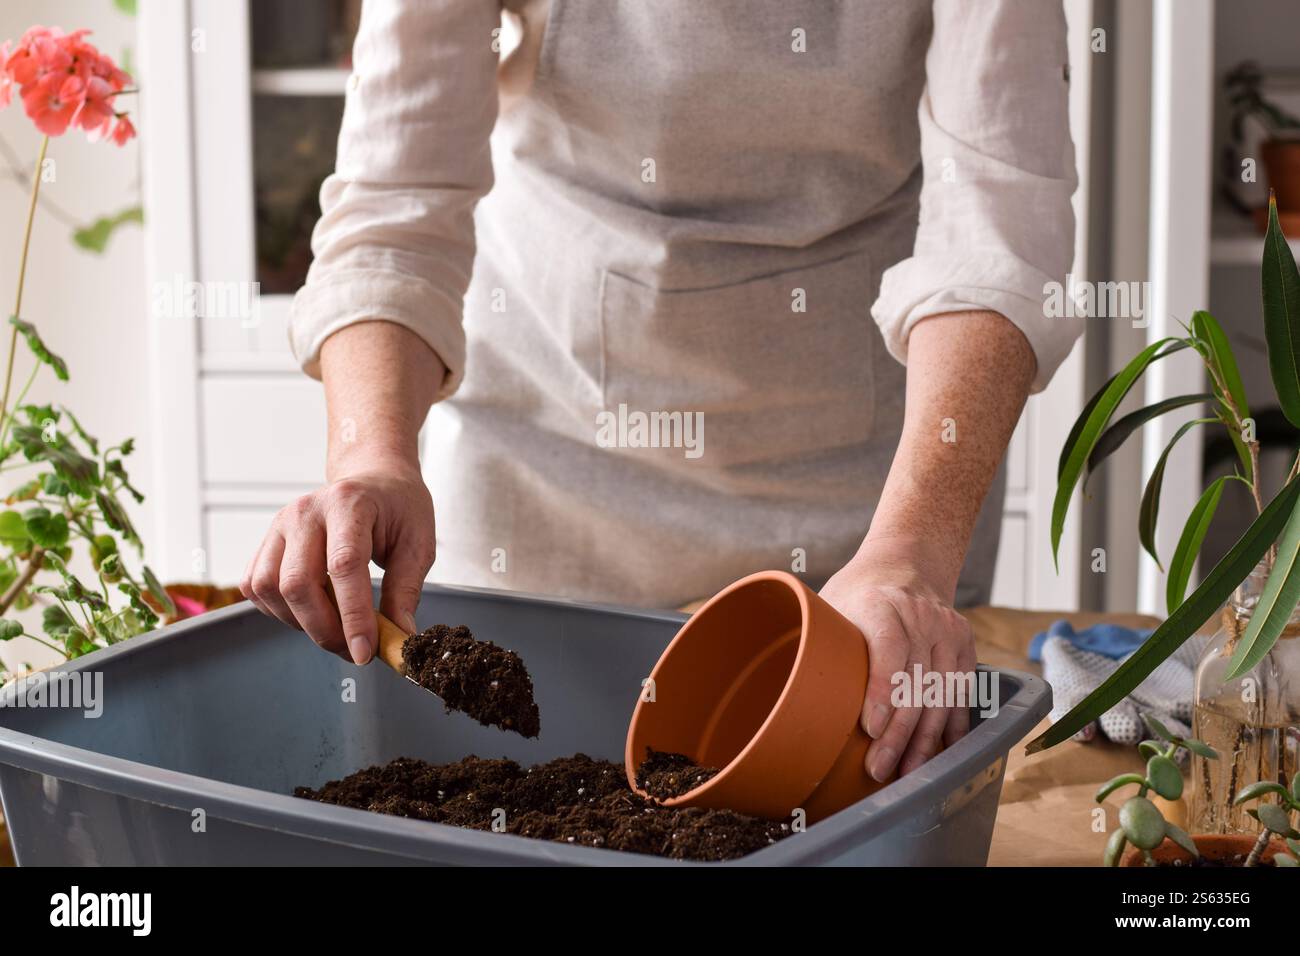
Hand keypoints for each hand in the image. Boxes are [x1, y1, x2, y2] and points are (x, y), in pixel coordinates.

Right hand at [241, 457, 434, 664]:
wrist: (373, 478)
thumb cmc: (399, 508)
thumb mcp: (418, 543)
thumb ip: (406, 590)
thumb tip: (399, 638)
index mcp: (349, 504)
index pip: (344, 567)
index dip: (353, 616)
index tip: (365, 652)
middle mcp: (306, 511)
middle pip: (298, 583)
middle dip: (326, 630)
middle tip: (355, 650)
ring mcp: (280, 524)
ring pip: (270, 589)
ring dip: (301, 623)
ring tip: (336, 629)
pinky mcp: (266, 541)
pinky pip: (256, 587)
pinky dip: (279, 611)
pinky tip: (311, 612)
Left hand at [820, 540, 975, 781]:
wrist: (905, 566)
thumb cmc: (857, 597)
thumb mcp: (832, 606)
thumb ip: (824, 645)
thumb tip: (794, 701)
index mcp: (880, 603)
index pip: (887, 648)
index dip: (881, 691)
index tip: (872, 728)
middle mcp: (920, 615)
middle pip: (915, 681)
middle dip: (898, 733)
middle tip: (879, 769)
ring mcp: (946, 629)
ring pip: (941, 694)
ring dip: (925, 740)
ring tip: (907, 772)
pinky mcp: (965, 644)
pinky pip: (961, 692)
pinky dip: (951, 727)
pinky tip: (939, 754)